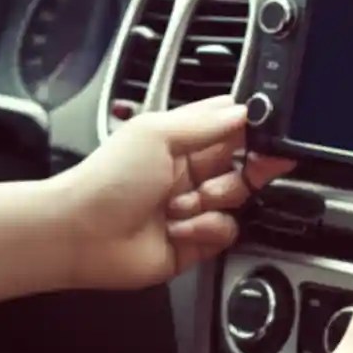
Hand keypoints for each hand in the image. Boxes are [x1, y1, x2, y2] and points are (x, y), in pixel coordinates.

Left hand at [53, 96, 294, 289]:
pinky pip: (226, 231)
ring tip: (180, 206)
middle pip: (245, 163)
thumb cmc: (109, 179)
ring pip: (238, 200)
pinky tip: (179, 229)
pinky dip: (206, 229)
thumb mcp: (157, 134)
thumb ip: (207, 123)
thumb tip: (246, 111)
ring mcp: (195, 207)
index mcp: (181, 139)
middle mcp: (191, 172)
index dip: (255, 128)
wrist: (82, 234)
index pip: (231, 126)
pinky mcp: (197, 241)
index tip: (270, 132)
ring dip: (215, 201)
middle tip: (255, 166)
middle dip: (252, 166)